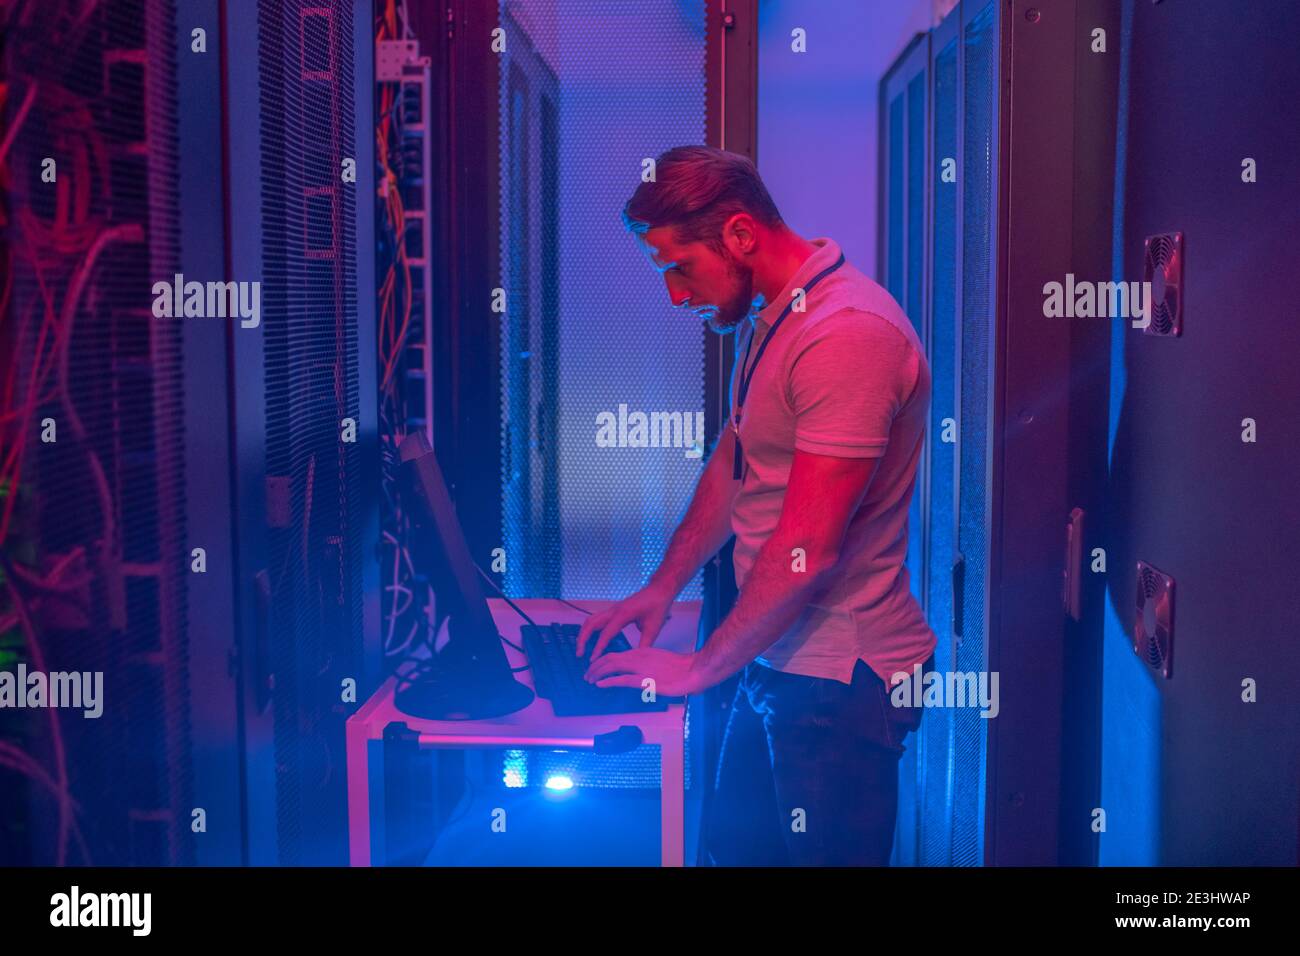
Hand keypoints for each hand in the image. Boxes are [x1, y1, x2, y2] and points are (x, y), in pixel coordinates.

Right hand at [574, 583, 673, 659]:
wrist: (659, 590)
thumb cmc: (657, 606)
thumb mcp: (653, 628)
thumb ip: (644, 644)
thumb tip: (636, 660)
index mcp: (623, 614)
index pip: (606, 634)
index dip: (598, 648)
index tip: (592, 660)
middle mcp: (614, 610)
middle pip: (590, 624)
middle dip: (582, 639)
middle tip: (579, 654)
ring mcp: (612, 609)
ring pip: (591, 620)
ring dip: (583, 633)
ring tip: (581, 648)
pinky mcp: (614, 610)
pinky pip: (597, 619)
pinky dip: (590, 629)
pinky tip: (590, 639)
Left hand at [583, 647, 707, 697]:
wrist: (694, 670)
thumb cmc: (681, 668)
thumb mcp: (659, 662)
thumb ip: (646, 665)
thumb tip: (635, 674)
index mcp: (642, 652)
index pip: (617, 654)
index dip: (604, 661)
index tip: (596, 667)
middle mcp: (639, 657)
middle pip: (611, 659)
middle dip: (596, 667)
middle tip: (587, 674)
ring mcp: (641, 667)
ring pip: (612, 666)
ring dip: (598, 673)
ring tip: (589, 678)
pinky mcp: (645, 680)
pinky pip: (621, 679)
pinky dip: (608, 681)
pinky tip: (600, 684)